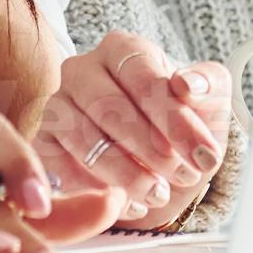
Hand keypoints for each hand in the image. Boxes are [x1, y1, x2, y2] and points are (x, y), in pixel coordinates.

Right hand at [35, 30, 230, 229]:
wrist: (158, 159)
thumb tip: (187, 85)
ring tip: (157, 194)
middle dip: (151, 148)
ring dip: (125, 173)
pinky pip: (57, 165)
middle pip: (110, 108)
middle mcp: (82, 70)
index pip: (144, 78)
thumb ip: (207, 84)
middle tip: (183, 176)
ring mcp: (57, 105)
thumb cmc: (180, 121)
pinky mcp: (43, 141)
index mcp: (122, 49)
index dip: (174, 119)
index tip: (202, 155)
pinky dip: (93, 189)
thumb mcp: (209, 99)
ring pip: (84, 139)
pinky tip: (127, 204)